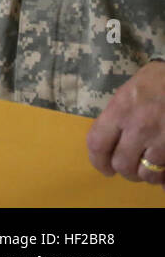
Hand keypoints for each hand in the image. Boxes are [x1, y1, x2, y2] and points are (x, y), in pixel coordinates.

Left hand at [87, 60, 164, 187]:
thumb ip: (117, 114)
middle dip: (125, 171)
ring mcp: (161, 139)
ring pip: (147, 174)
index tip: (105, 168)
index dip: (98, 161)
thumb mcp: (129, 91)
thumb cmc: (159, 80)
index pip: (97, 144)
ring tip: (150, 168)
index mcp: (120, 110)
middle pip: (122, 164)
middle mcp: (138, 127)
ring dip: (148, 175)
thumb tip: (112, 137)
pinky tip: (164, 170)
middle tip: (131, 169)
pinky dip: (164, 176)